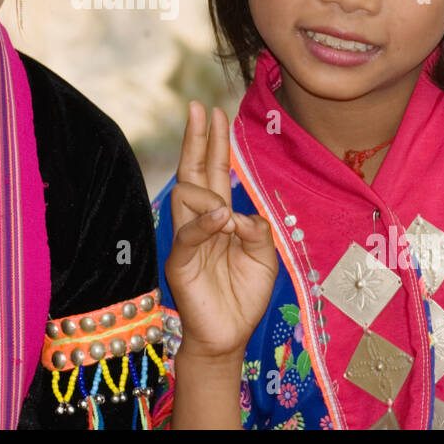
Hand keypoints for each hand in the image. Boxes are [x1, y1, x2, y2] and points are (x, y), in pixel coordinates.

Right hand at [165, 102, 278, 362]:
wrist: (229, 336)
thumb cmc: (245, 295)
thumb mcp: (264, 256)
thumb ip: (257, 229)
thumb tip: (238, 214)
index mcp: (220, 217)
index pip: (212, 171)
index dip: (214, 143)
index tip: (215, 113)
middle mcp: (200, 221)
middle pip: (193, 170)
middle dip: (196, 138)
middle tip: (198, 107)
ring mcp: (187, 239)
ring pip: (186, 194)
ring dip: (209, 194)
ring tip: (226, 215)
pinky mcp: (179, 261)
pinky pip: (188, 232)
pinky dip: (204, 223)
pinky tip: (220, 219)